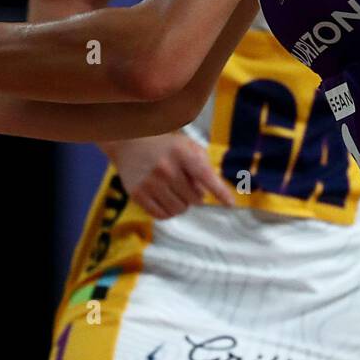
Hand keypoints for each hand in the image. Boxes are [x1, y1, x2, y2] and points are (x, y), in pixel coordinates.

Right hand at [102, 131, 236, 218]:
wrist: (129, 144)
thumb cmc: (164, 146)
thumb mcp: (186, 145)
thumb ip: (202, 162)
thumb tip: (213, 187)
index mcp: (181, 153)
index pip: (205, 176)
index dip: (219, 191)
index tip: (231, 204)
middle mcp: (166, 168)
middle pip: (194, 198)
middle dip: (195, 195)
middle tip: (186, 184)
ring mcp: (150, 183)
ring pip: (179, 210)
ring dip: (182, 204)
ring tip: (175, 191)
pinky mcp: (137, 194)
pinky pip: (162, 215)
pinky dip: (168, 211)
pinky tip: (165, 199)